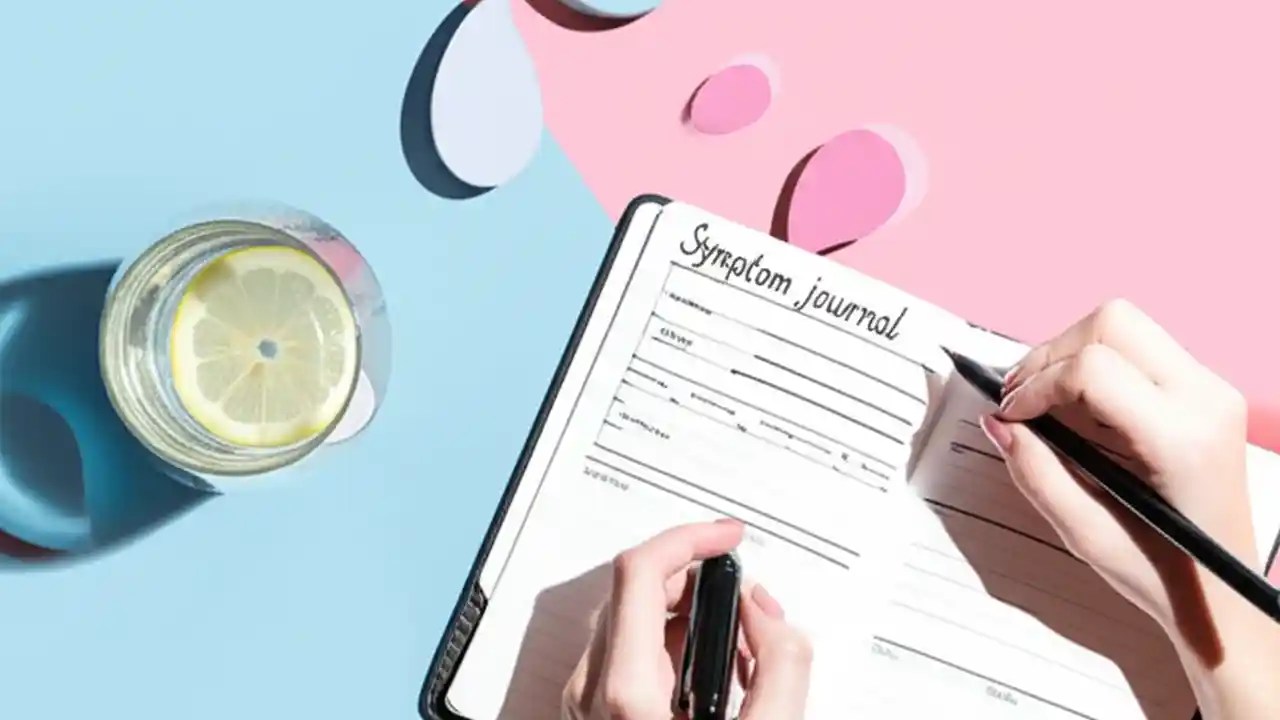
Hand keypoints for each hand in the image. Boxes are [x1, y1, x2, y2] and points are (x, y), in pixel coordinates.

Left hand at [562, 520, 812, 719]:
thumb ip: (780, 664)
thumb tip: (764, 614)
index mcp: (625, 690)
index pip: (640, 570)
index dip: (690, 539)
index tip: (726, 537)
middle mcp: (592, 690)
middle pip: (637, 590)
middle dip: (699, 581)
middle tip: (749, 607)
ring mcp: (587, 703)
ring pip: (633, 620)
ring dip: (690, 617)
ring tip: (742, 655)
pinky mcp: (593, 714)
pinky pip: (629, 655)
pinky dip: (674, 648)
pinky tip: (714, 679)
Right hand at [983, 299, 1279, 717]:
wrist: (1223, 594)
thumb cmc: (1165, 573)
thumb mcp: (1086, 535)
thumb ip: (1036, 472)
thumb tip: (998, 423)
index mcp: (1182, 439)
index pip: (1092, 368)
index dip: (1037, 386)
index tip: (1010, 415)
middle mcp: (1205, 400)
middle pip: (1112, 323)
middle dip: (1051, 355)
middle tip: (1019, 400)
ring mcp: (1211, 390)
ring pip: (1123, 324)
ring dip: (1070, 354)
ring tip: (1042, 401)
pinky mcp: (1203, 390)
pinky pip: (1138, 347)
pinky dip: (1092, 363)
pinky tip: (1074, 406)